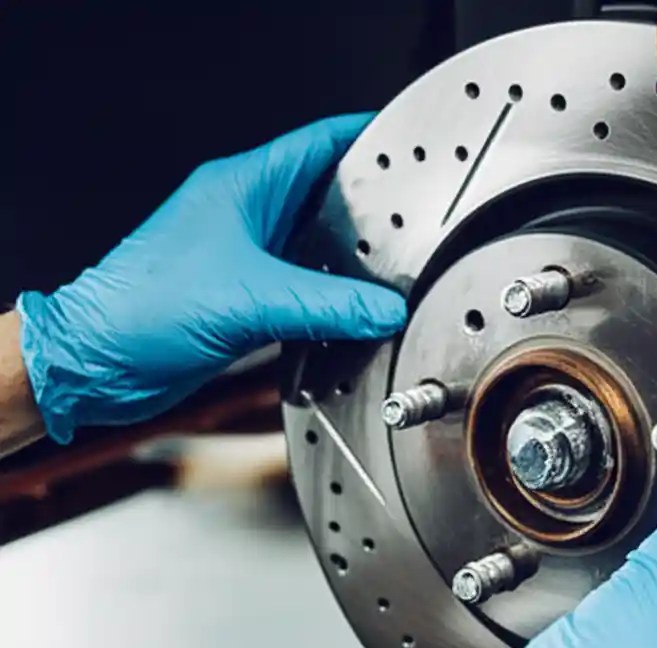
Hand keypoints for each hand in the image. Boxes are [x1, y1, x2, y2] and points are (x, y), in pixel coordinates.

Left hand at [16, 113, 405, 442]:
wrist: (99, 362)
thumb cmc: (144, 309)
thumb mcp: (252, 299)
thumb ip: (329, 304)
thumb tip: (385, 309)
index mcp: (242, 186)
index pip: (318, 144)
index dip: (367, 137)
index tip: (409, 144)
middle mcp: (246, 214)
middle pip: (326, 194)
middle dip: (372, 203)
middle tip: (417, 215)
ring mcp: (246, 254)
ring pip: (317, 243)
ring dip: (353, 256)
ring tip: (395, 265)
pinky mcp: (246, 294)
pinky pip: (305, 284)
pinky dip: (333, 293)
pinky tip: (358, 308)